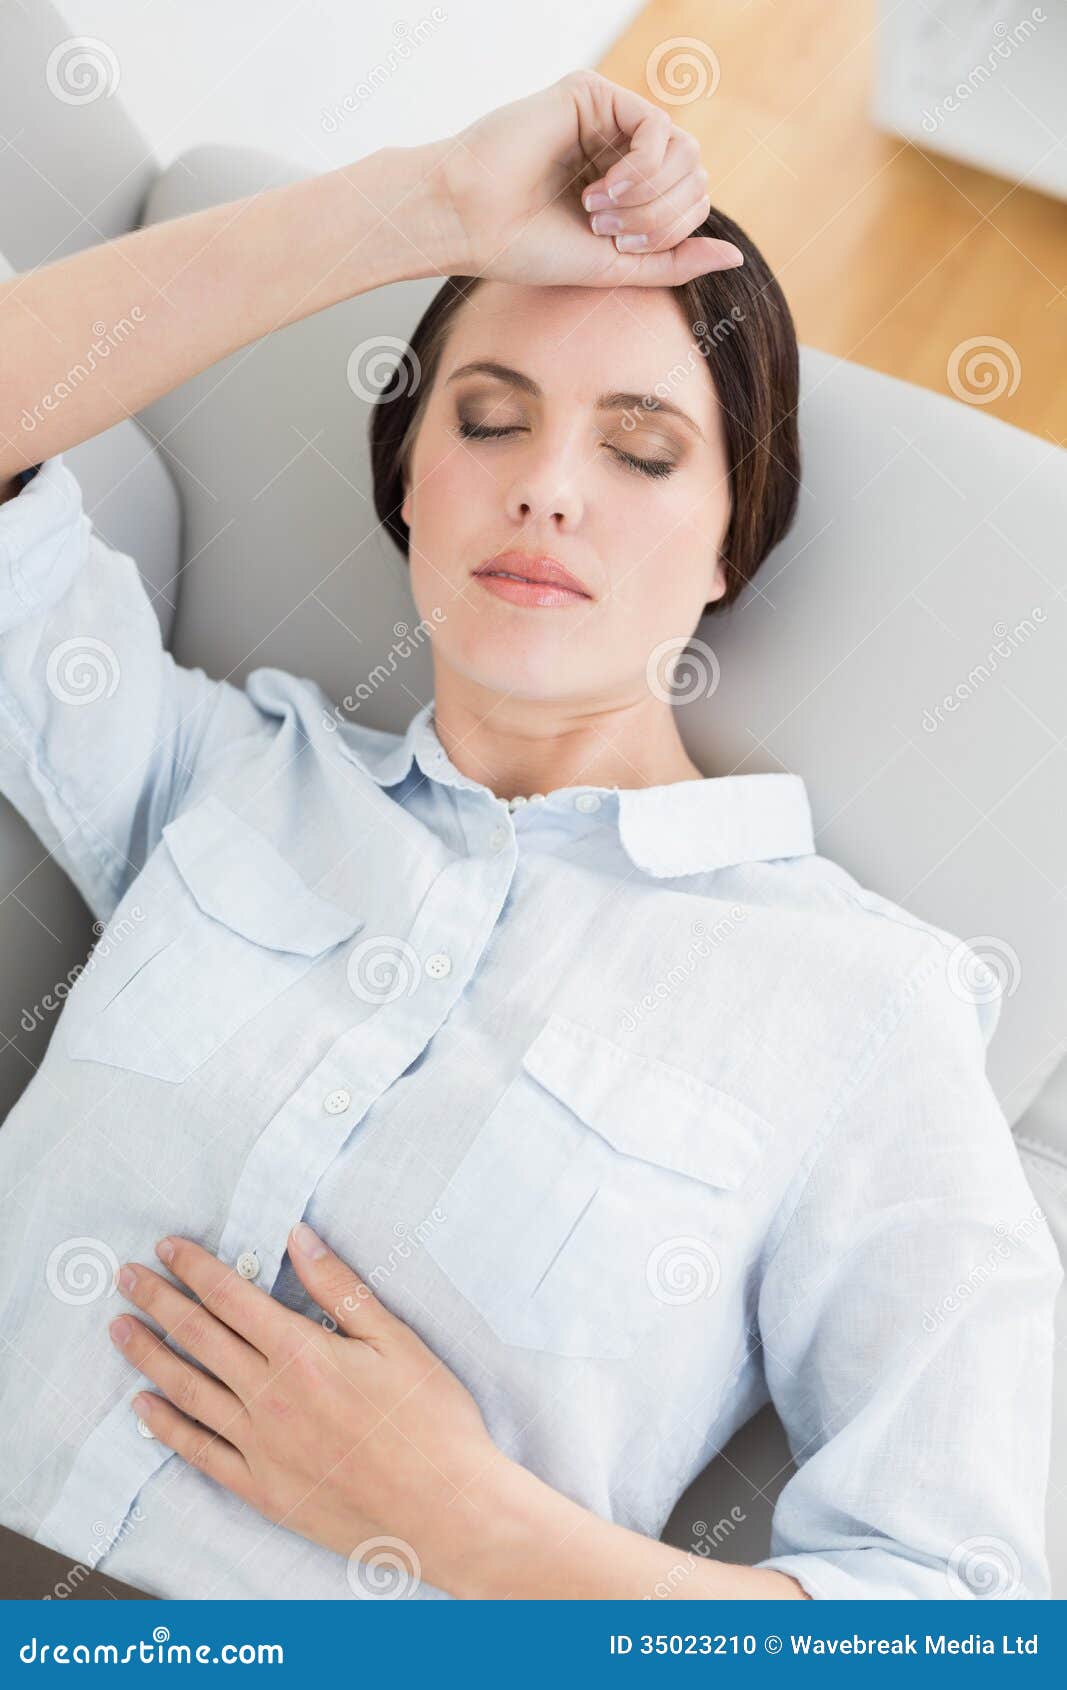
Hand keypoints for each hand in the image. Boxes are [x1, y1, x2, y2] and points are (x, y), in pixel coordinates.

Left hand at [108, 1224, 508, 1593]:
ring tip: (120, 1329)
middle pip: (200, 1337)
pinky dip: (166, 1426)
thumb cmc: (432, 1421)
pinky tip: (143, 1406)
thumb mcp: (397, 1340)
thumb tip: (297, 1238)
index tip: (166, 1247)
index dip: (195, 1268)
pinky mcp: (262, 1488)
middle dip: (160, 1300)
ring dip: (150, 1355)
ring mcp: (260, 1446)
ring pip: (188, 1390)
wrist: (445, 1511)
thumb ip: (340, 1287)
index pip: (231, 1298)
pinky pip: (200, 1452)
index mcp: (302, 1353)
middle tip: (126, 1276)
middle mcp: (270, 1396)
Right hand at [438, 68, 743, 286]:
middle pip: (696, 174)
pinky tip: (602, 187)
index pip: (692, 201)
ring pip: (685, 151)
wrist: (469, 223)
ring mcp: (608, 118)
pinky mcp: (593, 94)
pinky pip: (657, 127)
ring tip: (599, 210)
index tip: (613, 246)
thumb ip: (673, 261)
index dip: (670, 232)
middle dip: (662, 217)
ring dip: (650, 195)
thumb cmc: (526, 249)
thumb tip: (735, 254)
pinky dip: (642, 168)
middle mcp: (622, 149)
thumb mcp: (615, 267)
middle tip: (607, 231)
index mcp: (629, 188)